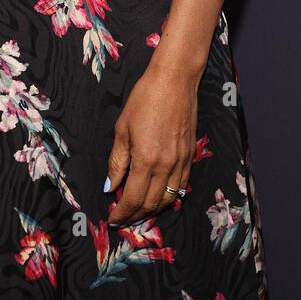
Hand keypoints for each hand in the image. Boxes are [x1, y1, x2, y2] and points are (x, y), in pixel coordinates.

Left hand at [104, 56, 198, 224]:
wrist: (174, 80)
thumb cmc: (145, 99)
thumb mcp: (122, 129)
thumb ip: (117, 162)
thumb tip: (110, 187)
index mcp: (146, 161)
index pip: (133, 199)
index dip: (122, 213)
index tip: (113, 219)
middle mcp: (166, 166)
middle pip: (151, 204)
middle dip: (135, 215)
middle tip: (123, 218)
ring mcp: (181, 162)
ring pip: (169, 198)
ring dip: (153, 209)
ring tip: (139, 212)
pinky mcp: (190, 155)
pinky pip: (181, 185)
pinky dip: (170, 196)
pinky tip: (160, 196)